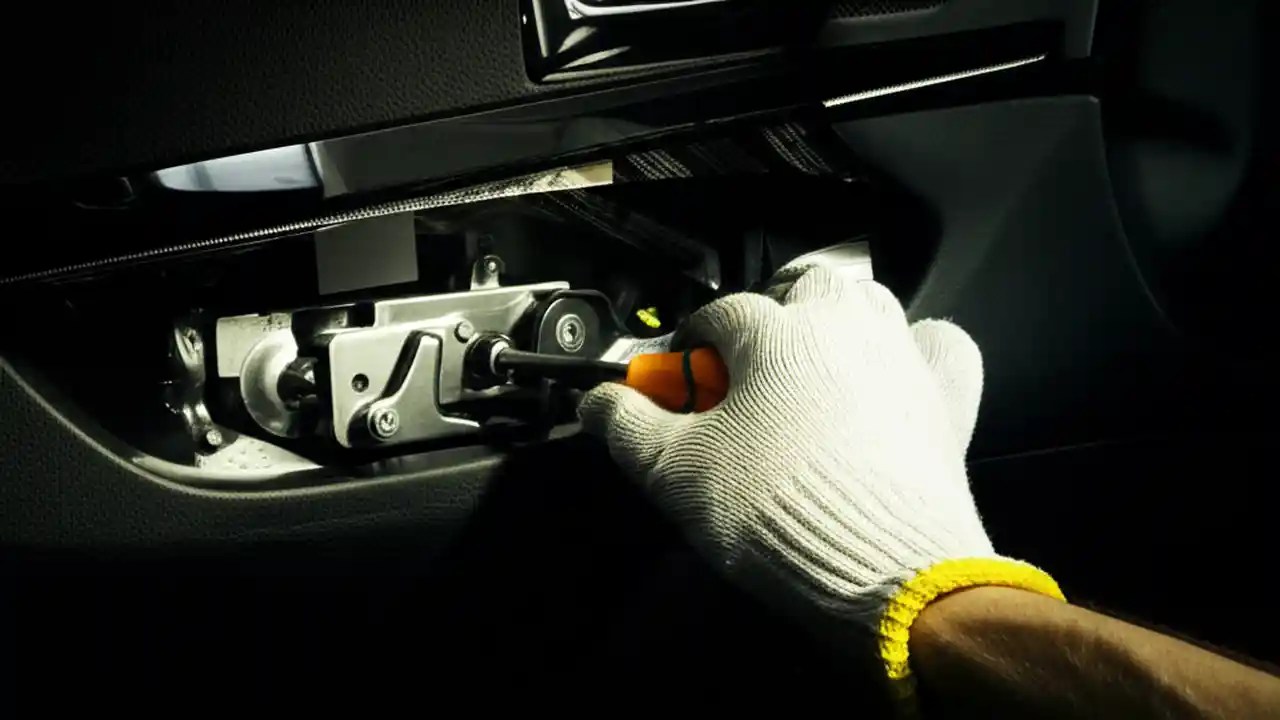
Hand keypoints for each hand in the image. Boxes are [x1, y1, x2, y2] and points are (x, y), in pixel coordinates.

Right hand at [580, 267, 1059, 679]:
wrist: (882, 569)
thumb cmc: (773, 507)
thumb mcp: (675, 471)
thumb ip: (627, 425)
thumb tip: (597, 401)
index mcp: (775, 332)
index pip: (718, 315)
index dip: (691, 348)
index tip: (679, 385)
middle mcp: (843, 325)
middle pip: (802, 285)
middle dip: (770, 311)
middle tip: (746, 363)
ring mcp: (903, 355)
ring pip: (869, 302)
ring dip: (836, 320)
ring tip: (811, 365)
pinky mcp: (948, 397)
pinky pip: (937, 345)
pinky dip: (914, 351)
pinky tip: (894, 375)